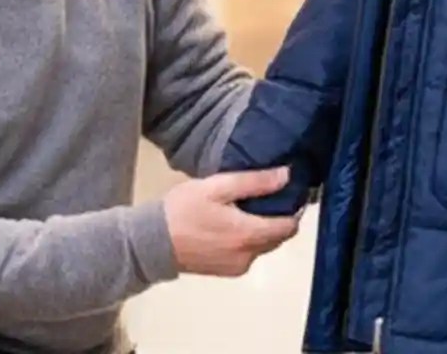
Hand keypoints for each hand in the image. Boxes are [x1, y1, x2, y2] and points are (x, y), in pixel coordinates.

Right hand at [164, 167, 300, 276]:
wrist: (152, 242)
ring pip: (263, 247)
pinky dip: (248, 241)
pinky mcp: (226, 272)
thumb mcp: (217, 187)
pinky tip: (232, 225)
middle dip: (278, 219)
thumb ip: (254, 182)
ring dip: (262, 230)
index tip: (290, 193)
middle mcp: (249, 256)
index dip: (294, 209)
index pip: (289, 227)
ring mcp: (238, 267)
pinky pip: (248, 255)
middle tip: (266, 197)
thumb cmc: (183, 209)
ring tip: (247, 208)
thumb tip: (287, 175)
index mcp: (249, 234)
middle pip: (278, 238)